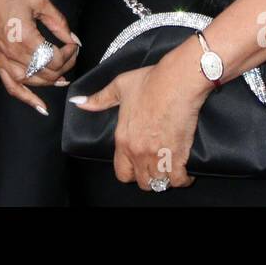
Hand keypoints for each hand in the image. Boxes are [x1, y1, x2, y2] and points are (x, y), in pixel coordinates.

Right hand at [0, 0, 79, 115]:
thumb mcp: (38, 0)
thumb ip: (58, 21)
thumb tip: (73, 38)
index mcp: (25, 38)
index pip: (55, 58)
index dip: (69, 53)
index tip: (73, 44)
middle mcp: (14, 54)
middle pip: (47, 72)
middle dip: (64, 66)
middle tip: (70, 54)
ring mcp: (4, 61)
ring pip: (33, 82)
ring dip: (50, 82)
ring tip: (62, 77)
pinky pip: (12, 88)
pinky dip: (27, 99)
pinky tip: (40, 107)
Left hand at [70, 50, 210, 190]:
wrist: (177, 81)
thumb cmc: (151, 81)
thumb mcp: (120, 86)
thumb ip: (100, 99)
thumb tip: (79, 102)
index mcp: (123, 139)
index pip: (122, 173)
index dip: (130, 172)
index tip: (138, 166)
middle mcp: (138, 151)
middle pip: (143, 182)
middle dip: (149, 177)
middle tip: (156, 167)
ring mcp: (158, 155)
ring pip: (159, 183)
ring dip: (165, 179)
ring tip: (170, 170)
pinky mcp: (177, 154)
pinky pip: (179, 180)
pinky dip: (183, 179)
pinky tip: (186, 173)